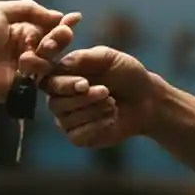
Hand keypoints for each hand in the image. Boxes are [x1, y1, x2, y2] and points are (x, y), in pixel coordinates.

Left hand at [0, 0, 82, 103]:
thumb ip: (29, 8)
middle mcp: (29, 47)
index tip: (75, 18)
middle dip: (60, 35)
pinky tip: (26, 61)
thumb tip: (56, 15)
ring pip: (52, 57)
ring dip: (49, 49)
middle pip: (55, 41)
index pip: (49, 24)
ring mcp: (29, 65)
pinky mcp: (27, 82)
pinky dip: (38, 65)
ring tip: (36, 48)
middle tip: (61, 33)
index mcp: (23, 29)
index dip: (63, 22)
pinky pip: (43, 73)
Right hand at [44, 46, 159, 147]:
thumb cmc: (126, 74)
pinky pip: (77, 135)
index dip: (64, 85)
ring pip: (66, 120)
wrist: (147, 99)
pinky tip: (112, 117)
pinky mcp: (79, 137)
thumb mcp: (109, 58)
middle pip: (55, 104)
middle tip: (107, 92)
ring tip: (112, 103)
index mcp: (63, 76)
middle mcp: (61, 98)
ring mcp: (68, 119)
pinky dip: (97, 126)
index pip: (47, 82)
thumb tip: (62, 63)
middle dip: (83, 99)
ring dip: (93, 111)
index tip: (84, 83)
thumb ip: (85, 58)